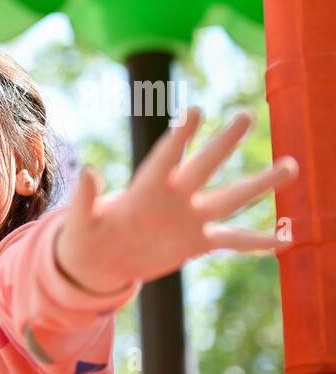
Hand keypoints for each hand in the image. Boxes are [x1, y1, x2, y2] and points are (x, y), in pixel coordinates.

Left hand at [54, 106, 300, 294]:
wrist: (101, 261)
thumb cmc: (87, 235)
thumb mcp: (81, 221)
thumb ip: (85, 199)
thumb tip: (90, 172)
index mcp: (145, 188)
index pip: (166, 157)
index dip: (180, 137)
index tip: (196, 112)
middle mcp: (174, 197)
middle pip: (204, 166)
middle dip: (224, 143)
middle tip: (246, 115)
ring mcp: (190, 218)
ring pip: (230, 198)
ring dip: (260, 185)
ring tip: (291, 166)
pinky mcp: (197, 242)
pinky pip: (233, 240)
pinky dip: (258, 241)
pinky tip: (286, 239)